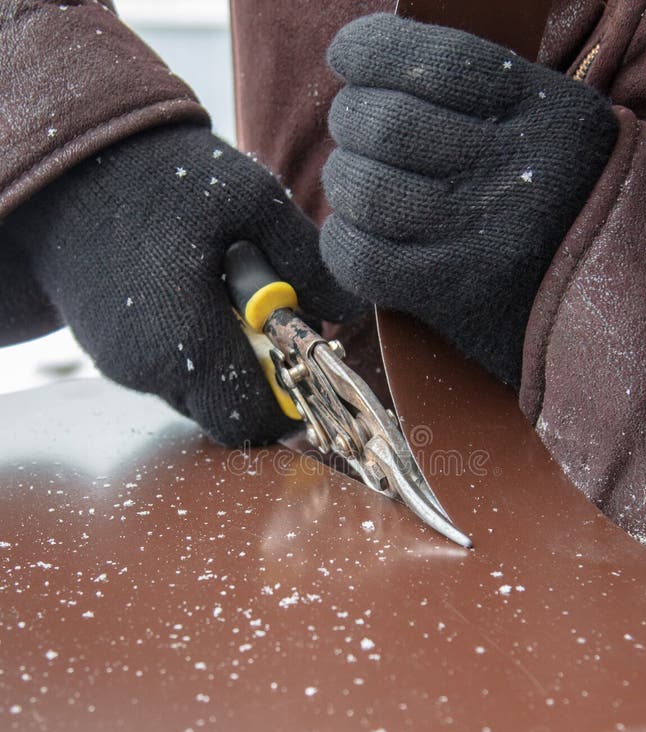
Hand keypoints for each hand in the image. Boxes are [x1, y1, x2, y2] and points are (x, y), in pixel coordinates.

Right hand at [8, 125, 362, 445]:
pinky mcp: (110, 357)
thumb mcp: (252, 199)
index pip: (251, 422)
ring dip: (225, 366)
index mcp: (186, 338)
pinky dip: (193, 355)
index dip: (287, 404)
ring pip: (197, 398)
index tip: (300, 362)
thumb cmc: (164, 179)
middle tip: (266, 323)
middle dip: (258, 381)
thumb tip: (348, 314)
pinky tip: (193, 302)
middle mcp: (149, 369)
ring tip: (224, 302)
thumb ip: (307, 262)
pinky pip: (168, 378)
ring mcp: (122, 367)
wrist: (70, 168)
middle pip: (228, 413)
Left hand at [321, 13, 617, 387]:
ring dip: (343, 182)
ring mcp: (484, 238)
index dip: (371, 51)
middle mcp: (516, 172)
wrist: (616, 301)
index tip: (345, 55)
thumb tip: (378, 74)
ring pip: (367, 191)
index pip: (436, 62)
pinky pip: (364, 260)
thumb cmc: (568, 204)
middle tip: (353, 130)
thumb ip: (484, 95)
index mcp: (546, 113)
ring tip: (355, 182)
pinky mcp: (455, 295)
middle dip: (350, 120)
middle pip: (386, 126)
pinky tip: (354, 232)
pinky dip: (342, 241)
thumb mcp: (555, 126)